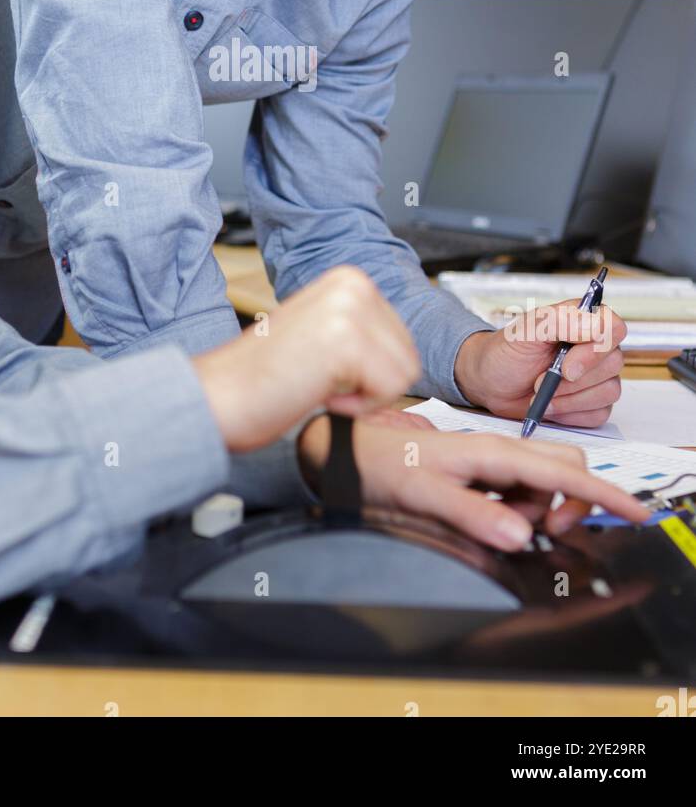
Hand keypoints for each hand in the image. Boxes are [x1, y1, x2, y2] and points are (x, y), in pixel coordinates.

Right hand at [193, 266, 419, 451]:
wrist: (218, 396)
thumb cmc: (263, 377)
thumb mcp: (324, 332)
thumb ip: (362, 328)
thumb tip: (405, 348)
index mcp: (350, 279)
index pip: (403, 340)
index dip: (368, 371)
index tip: (324, 367)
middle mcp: (353, 284)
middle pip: (409, 356)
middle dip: (370, 382)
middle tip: (318, 378)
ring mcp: (350, 309)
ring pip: (403, 373)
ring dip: (364, 395)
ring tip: (317, 382)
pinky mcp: (347, 340)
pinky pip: (388, 390)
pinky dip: (356, 407)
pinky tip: (317, 391)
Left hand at [296, 411, 649, 550]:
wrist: (347, 450)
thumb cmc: (381, 465)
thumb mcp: (424, 495)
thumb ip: (474, 515)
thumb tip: (522, 534)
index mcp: (491, 452)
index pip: (564, 472)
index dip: (604, 494)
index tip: (635, 512)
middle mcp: (495, 450)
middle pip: (563, 470)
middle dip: (570, 501)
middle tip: (541, 528)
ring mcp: (488, 459)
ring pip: (541, 483)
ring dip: (536, 508)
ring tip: (494, 520)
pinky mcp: (479, 470)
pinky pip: (516, 490)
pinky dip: (515, 508)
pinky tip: (484, 513)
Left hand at [454, 300, 625, 427]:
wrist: (490, 383)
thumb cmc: (506, 352)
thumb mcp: (525, 330)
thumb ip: (560, 321)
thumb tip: (595, 324)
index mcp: (583, 321)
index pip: (615, 328)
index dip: (596, 350)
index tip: (566, 366)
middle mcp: (594, 347)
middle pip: (613, 364)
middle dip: (573, 380)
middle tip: (540, 380)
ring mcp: (595, 376)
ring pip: (609, 391)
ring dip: (570, 399)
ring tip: (542, 394)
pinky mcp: (591, 402)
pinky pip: (600, 413)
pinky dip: (572, 414)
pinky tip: (551, 406)